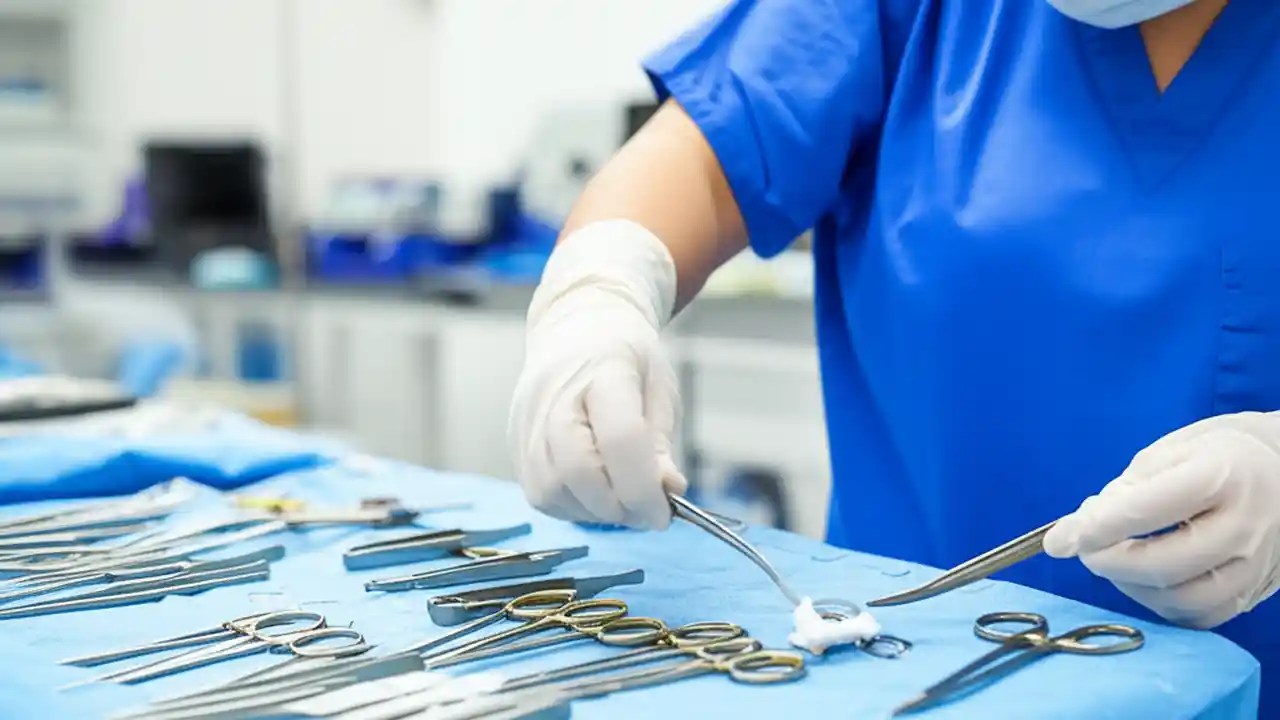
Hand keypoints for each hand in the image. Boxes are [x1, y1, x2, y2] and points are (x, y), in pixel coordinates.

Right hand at [508, 221, 686, 528]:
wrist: (576, 326)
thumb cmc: (626, 357)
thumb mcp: (659, 388)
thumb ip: (659, 443)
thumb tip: (668, 490)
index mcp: (602, 370)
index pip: (619, 438)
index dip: (644, 487)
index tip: (665, 512)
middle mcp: (554, 396)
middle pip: (577, 471)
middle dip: (619, 505)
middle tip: (647, 510)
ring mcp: (527, 422)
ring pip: (555, 491)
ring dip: (597, 511)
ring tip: (623, 496)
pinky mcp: (515, 447)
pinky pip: (542, 496)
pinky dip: (575, 507)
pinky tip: (597, 493)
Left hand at [1044, 412, 1279, 628]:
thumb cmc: (1221, 453)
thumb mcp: (1170, 451)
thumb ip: (1126, 489)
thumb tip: (1082, 527)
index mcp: (1220, 476)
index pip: (1145, 512)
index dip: (1094, 530)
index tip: (1059, 540)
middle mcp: (1244, 526)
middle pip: (1162, 565)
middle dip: (1107, 563)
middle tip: (1083, 550)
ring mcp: (1255, 564)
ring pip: (1180, 599)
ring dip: (1131, 587)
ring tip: (1113, 561)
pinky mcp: (1256, 591)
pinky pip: (1200, 616)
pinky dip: (1161, 605)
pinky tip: (1144, 581)